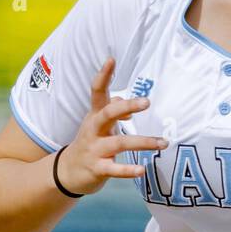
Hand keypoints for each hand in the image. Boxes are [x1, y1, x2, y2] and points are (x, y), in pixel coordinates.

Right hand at [57, 57, 166, 195]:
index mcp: (95, 115)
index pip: (97, 92)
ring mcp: (95, 149)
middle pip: (108, 113)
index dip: (103, 75)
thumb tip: (130, 110)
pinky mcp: (97, 168)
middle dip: (127, 106)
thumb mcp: (98, 122)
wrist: (67, 171)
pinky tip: (142, 171)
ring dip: (143, 142)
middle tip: (147, 102)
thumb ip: (114, 109)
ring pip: (119, 143)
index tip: (111, 59)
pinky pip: (113, 169)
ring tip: (163, 143)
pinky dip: (127, 170)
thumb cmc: (91, 141)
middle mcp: (93, 129)